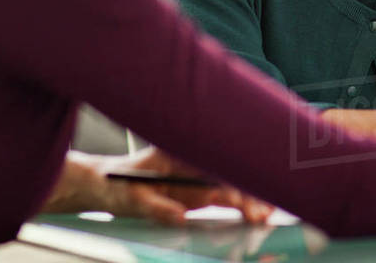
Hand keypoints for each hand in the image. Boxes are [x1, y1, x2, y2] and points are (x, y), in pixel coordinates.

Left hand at [45, 147, 273, 226]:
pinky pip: (225, 197)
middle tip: (263, 212)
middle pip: (229, 175)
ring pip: (232, 186)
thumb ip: (157, 207)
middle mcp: (195, 163)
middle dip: (248, 192)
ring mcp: (198, 178)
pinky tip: (257, 212)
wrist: (108, 185)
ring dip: (250, 198)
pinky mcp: (198, 192)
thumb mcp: (133, 198)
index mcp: (181, 156)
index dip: (234, 178)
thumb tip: (181, 218)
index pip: (215, 164)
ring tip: (267, 213)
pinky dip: (242, 204)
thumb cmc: (118, 184)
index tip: (246, 193)